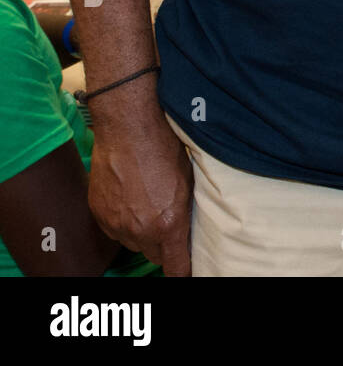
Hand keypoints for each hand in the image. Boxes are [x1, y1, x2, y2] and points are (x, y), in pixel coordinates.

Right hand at [88, 103, 192, 276]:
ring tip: (148, 205)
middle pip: (153, 256)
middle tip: (168, 223)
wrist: (128, 129)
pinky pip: (114, 229)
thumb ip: (185, 213)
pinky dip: (122, 221)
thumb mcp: (188, 182)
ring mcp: (116, 224)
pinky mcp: (98, 214)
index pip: (175, 267)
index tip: (186, 267)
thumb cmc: (164, 149)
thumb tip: (185, 230)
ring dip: (141, 233)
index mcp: (168, 224)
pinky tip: (130, 198)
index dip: (182, 269)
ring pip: (132, 243)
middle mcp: (141, 231)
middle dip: (162, 245)